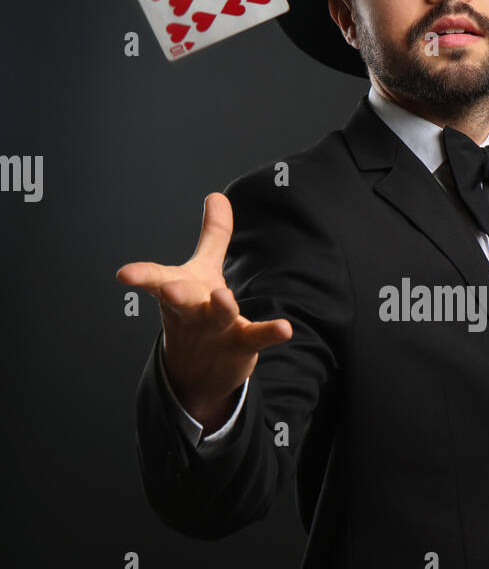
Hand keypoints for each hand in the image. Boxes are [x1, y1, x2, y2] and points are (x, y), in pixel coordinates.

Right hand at [116, 191, 292, 421]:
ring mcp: (216, 329)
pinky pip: (256, 337)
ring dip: (219, 308)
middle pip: (182, 300)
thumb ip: (213, 236)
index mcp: (178, 288)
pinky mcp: (241, 344)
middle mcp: (193, 310)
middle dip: (174, 293)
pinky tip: (285, 328)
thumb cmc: (197, 311)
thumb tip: (217, 195)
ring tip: (224, 297)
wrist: (198, 373)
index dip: (140, 275)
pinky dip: (270, 332)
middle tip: (167, 289)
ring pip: (216, 318)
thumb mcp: (203, 272)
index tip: (123, 275)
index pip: (156, 279)